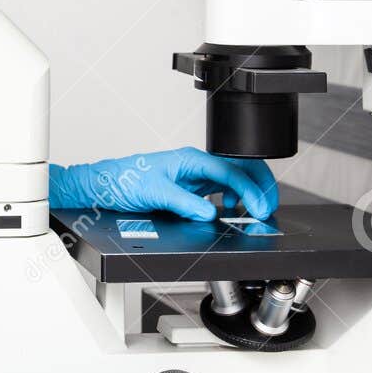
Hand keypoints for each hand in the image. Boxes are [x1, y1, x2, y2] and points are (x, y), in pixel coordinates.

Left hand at [48, 146, 278, 221]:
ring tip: (251, 211)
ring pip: (233, 180)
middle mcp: (196, 165)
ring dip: (247, 194)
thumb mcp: (155, 192)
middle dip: (259, 186)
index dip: (250, 190)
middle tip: (267, 208)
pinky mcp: (190, 189)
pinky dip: (232, 201)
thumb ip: (184, 203)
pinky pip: (220, 191)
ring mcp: (194, 177)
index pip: (231, 172)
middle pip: (240, 169)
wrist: (104, 187)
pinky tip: (229, 211)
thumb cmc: (123, 181)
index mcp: (191, 159)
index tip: (259, 209)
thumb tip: (209, 213)